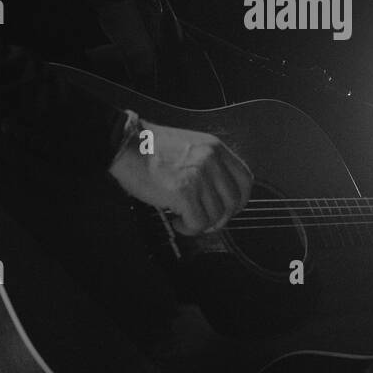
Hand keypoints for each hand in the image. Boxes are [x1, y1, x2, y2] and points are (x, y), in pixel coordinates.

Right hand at [108, 120, 253, 235]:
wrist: (127, 144)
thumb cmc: (151, 149)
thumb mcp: (190, 147)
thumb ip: (208, 166)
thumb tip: (218, 196)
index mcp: (215, 148)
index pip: (245, 180)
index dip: (239, 201)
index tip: (227, 209)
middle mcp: (212, 160)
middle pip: (234, 201)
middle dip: (220, 218)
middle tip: (203, 221)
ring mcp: (199, 176)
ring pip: (216, 216)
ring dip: (200, 223)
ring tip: (182, 217)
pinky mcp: (184, 192)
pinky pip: (198, 223)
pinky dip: (188, 228)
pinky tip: (176, 220)